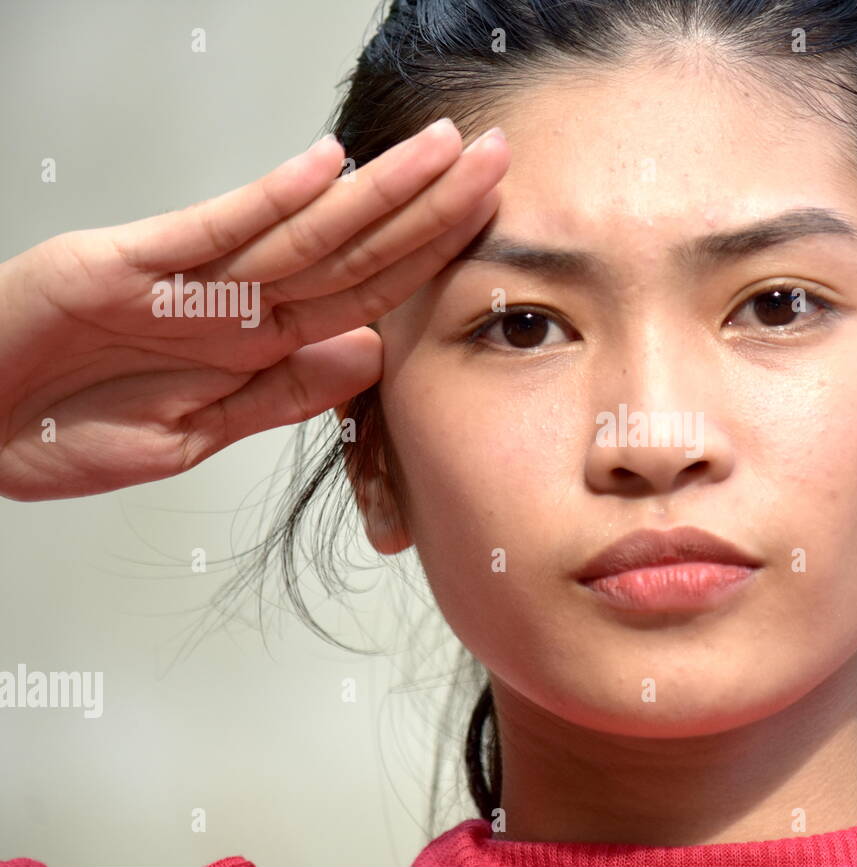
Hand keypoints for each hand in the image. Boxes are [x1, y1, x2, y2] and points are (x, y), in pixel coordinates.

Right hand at [0, 120, 507, 500]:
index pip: (368, 290)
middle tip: (497, 158)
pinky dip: (267, 200)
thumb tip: (372, 353)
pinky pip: (213, 230)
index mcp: (258, 341)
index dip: (432, 252)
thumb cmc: (70, 429)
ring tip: (442, 151)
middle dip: (429, 205)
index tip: (492, 219)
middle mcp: (235, 300)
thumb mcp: (195, 435)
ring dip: (376, 191)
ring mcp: (186, 277)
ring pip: (302, 228)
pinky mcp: (126, 262)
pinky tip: (327, 168)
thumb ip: (282, 396)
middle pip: (353, 247)